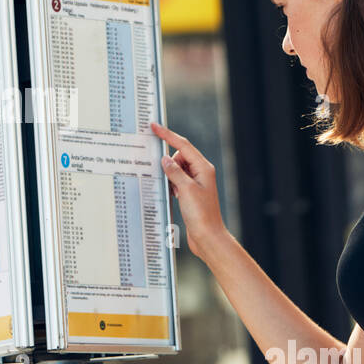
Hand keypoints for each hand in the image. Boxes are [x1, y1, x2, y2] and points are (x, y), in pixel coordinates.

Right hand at [150, 121, 227, 261]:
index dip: (168, 135)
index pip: (183, 145)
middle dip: (169, 162)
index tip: (155, 126)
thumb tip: (166, 159)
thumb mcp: (186, 190)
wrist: (207, 237)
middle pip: (180, 156)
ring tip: (171, 191)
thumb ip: (174, 172)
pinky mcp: (191, 193)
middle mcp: (201, 173)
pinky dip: (171, 184)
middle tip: (163, 174)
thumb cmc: (202, 215)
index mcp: (203, 168)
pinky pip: (177, 181)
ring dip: (170, 176)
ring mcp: (196, 183)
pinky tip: (170, 195)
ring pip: (177, 170)